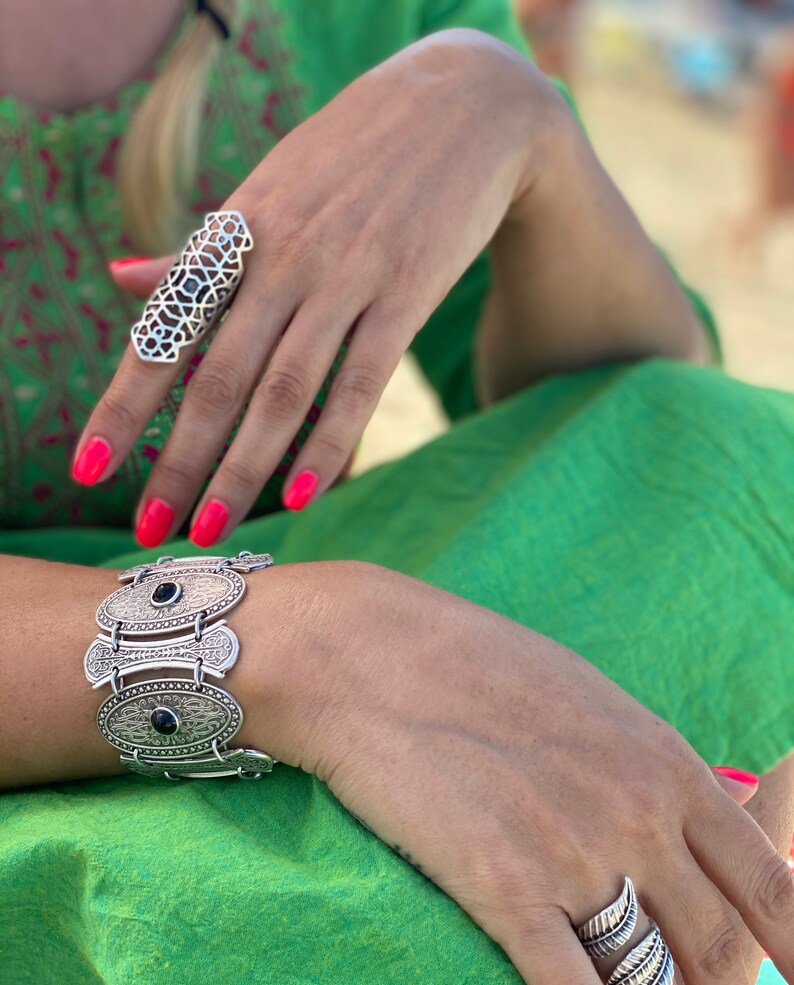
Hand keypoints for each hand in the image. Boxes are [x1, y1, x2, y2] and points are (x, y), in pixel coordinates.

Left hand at [73, 30, 561, 544]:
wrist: (461, 108)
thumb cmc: (349, 157)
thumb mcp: (265, 188)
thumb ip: (200, 250)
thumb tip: (120, 279)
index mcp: (237, 232)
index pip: (164, 332)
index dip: (122, 405)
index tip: (89, 470)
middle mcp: (282, 257)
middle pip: (216, 377)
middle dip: (178, 462)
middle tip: (149, 531)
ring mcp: (345, 276)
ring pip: (282, 391)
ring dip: (242, 470)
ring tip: (212, 529)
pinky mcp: (406, 293)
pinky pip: (360, 383)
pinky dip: (328, 443)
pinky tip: (300, 495)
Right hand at [248, 561, 792, 984]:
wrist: (376, 656)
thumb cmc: (477, 664)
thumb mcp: (588, 698)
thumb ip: (644, 762)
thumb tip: (686, 812)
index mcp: (665, 764)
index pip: (768, 883)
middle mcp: (637, 818)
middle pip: (719, 948)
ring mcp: (574, 858)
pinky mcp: (505, 892)